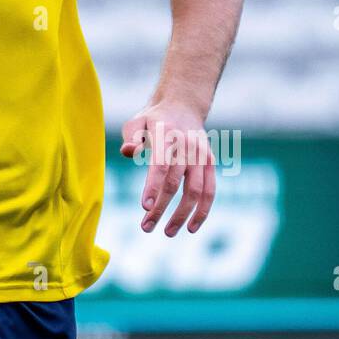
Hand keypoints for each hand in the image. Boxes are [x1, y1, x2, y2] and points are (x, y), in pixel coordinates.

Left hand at [120, 103, 215, 236]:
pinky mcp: (210, 163)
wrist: (183, 105)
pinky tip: (192, 228)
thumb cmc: (153, 119)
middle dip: (162, 208)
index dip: (153, 186)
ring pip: (196, 191)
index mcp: (167, 135)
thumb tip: (128, 152)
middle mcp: (188, 146)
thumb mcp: (136, 121)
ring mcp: (202, 155)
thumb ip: (131, 136)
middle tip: (146, 227)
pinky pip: (210, 191)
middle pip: (176, 182)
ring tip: (168, 233)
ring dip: (182, 215)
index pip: (161, 164)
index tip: (145, 207)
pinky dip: (203, 211)